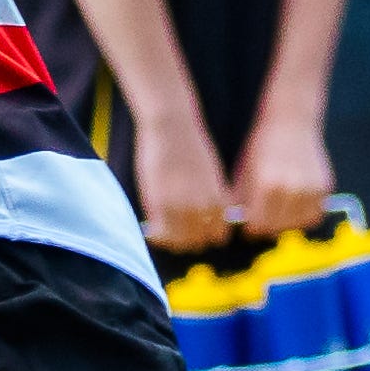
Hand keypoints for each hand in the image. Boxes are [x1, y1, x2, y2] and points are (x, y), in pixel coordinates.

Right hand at [130, 104, 233, 250]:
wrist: (172, 127)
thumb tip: (204, 220)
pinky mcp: (160, 205)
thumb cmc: (189, 147)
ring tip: (162, 232)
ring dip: (170, 241)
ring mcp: (181, 209)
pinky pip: (160, 234)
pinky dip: (156, 236)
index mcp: (219, 201)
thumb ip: (211, 200)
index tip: (193, 230)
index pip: (217, 236)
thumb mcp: (209, 176)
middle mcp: (203, 209)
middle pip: (198, 243)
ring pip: (179, 243)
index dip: (204, 235)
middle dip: (187, 240)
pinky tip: (151, 228)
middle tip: (174, 232)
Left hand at [232, 108, 334, 237]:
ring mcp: (310, 188)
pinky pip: (316, 216)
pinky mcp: (325, 187)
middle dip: (268, 228)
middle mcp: (290, 188)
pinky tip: (295, 207)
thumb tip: (239, 226)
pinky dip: (306, 217)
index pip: (258, 225)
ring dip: (288, 224)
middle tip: (264, 221)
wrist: (291, 124)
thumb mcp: (244, 172)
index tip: (249, 227)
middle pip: (277, 229)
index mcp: (267, 185)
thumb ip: (241, 201)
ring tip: (280, 214)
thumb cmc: (262, 148)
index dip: (251, 229)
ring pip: (298, 226)